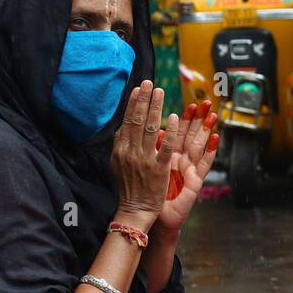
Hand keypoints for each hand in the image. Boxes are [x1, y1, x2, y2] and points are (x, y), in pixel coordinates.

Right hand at [111, 81, 174, 230]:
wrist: (134, 210)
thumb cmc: (128, 187)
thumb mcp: (118, 163)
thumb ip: (121, 145)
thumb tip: (122, 128)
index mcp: (121, 149)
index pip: (128, 121)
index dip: (133, 103)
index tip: (138, 88)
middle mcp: (131, 151)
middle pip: (138, 120)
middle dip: (144, 99)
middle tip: (150, 83)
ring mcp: (145, 159)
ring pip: (151, 129)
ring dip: (155, 108)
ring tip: (160, 92)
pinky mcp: (159, 169)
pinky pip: (165, 147)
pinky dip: (170, 131)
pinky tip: (174, 117)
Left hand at [155, 99, 220, 233]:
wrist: (156, 216)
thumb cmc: (153, 193)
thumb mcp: (153, 167)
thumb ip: (157, 149)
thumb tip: (158, 131)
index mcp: (172, 156)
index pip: (179, 132)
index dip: (185, 118)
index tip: (190, 103)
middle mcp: (183, 160)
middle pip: (193, 135)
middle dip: (200, 119)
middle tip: (207, 102)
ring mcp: (191, 170)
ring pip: (200, 145)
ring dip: (207, 129)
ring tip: (214, 114)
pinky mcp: (195, 181)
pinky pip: (205, 164)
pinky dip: (211, 151)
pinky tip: (215, 138)